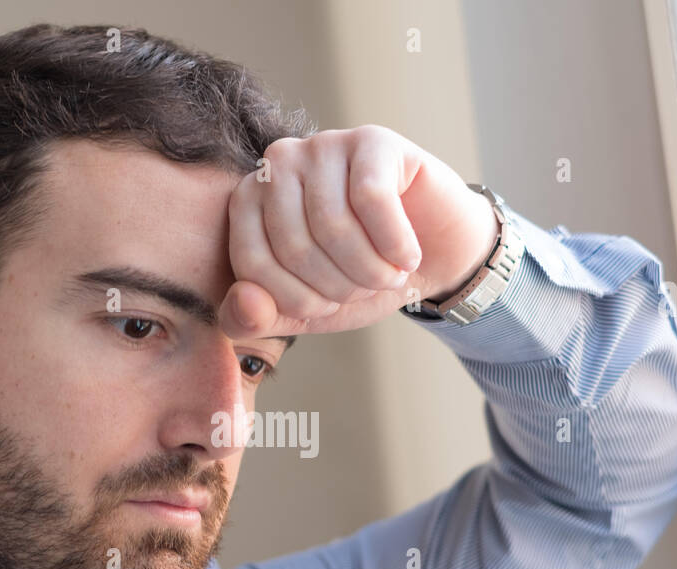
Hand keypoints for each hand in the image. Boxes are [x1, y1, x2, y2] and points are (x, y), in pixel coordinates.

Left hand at [217, 124, 498, 338]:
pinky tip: (407, 256)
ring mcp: (325, 144)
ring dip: (370, 271)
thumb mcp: (303, 312)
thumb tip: (242, 301)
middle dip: (337, 287)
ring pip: (333, 224)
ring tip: (388, 274)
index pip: (252, 265)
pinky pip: (372, 199)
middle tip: (367, 287)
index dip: (296, 301)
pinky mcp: (373, 140)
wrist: (434, 255)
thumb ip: (255, 319)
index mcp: (249, 202)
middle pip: (293, 246)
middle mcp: (279, 164)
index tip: (327, 305)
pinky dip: (395, 244)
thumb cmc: (361, 277)